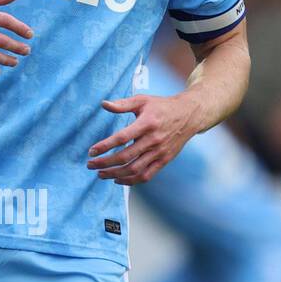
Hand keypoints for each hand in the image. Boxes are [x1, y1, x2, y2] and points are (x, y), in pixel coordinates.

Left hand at [87, 90, 204, 184]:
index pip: (122, 137)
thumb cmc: (162, 106)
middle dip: (105, 163)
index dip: (105, 146)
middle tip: (91, 165)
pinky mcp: (164, 160)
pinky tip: (118, 179)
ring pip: (135, 169)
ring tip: (101, 174)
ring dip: (115, 174)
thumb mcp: (143, 100)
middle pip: (126, 156)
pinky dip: (131, 181)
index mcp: (147, 123)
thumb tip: (104, 104)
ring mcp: (160, 152)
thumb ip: (122, 104)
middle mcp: (154, 140)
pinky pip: (146, 175)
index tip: (92, 151)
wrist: (189, 115)